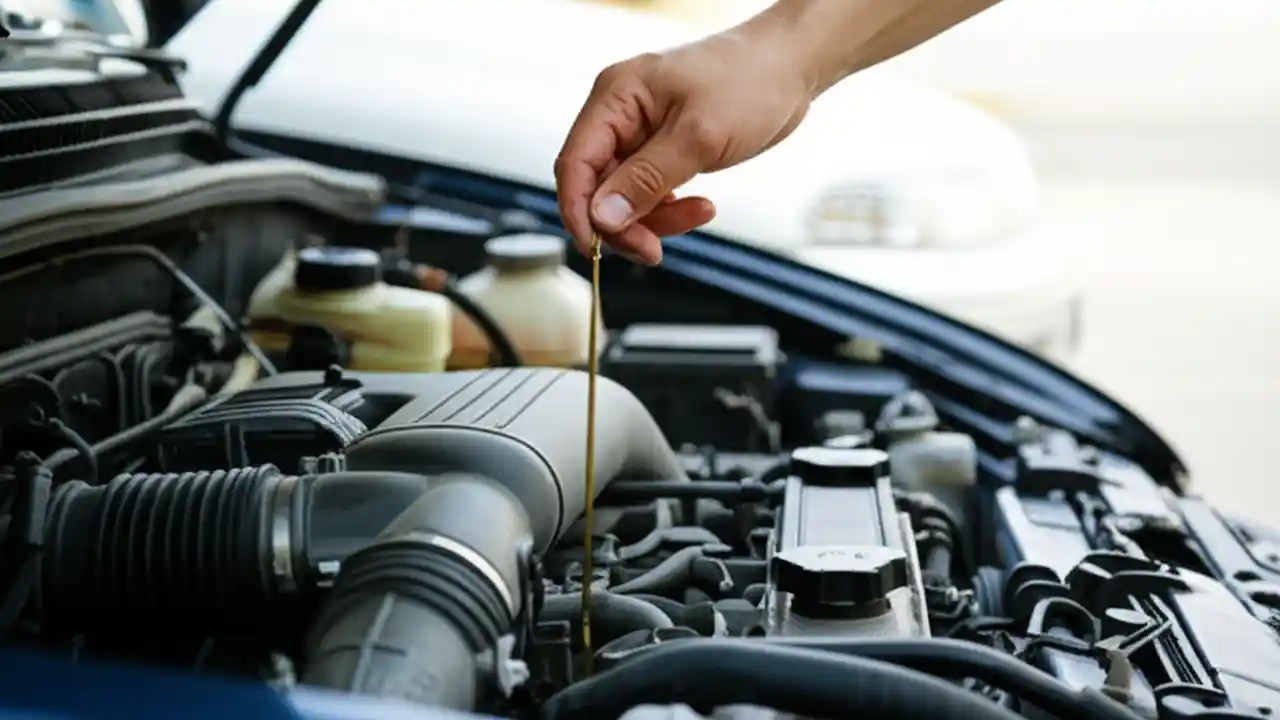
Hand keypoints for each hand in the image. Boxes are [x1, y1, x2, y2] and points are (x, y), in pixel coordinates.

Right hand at [555, 20, 815, 264]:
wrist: (790, 67)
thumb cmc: (750, 80)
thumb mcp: (698, 136)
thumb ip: (646, 179)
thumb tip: (603, 216)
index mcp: (616, 97)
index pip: (575, 163)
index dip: (579, 210)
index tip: (595, 247)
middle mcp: (621, 115)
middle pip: (597, 186)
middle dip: (624, 222)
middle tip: (653, 249)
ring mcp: (641, 134)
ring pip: (624, 198)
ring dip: (655, 219)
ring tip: (699, 213)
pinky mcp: (663, 151)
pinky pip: (649, 194)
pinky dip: (670, 210)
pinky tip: (701, 205)